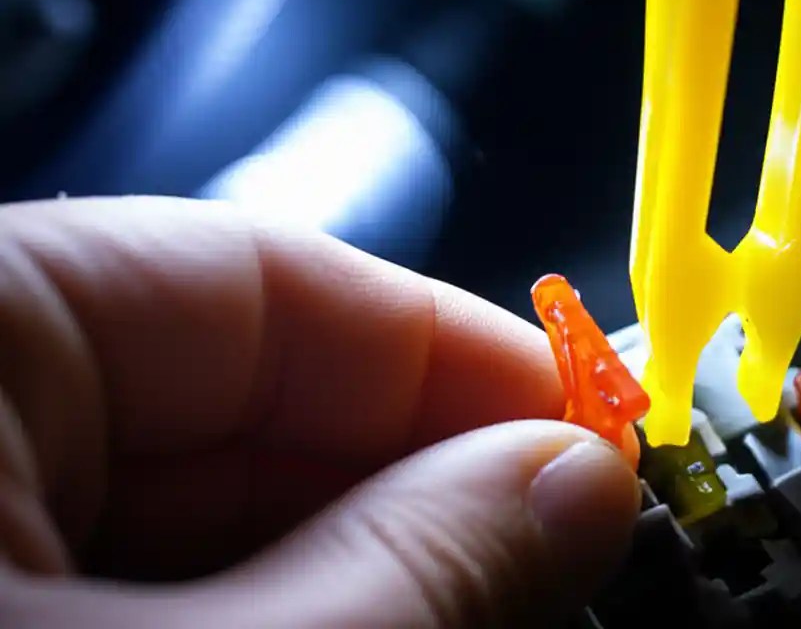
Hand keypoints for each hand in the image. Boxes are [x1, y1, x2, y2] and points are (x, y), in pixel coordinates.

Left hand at [0, 197, 639, 627]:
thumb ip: (395, 572)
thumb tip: (573, 486)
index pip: (257, 275)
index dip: (452, 350)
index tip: (583, 428)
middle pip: (243, 401)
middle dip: (415, 486)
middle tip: (554, 556)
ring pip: (207, 509)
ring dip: (353, 571)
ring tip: (481, 617)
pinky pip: (148, 578)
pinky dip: (265, 614)